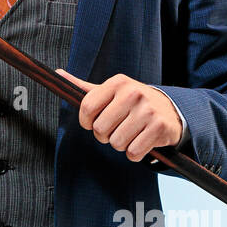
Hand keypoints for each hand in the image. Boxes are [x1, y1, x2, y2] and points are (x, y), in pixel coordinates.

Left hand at [55, 69, 182, 162]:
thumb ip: (84, 88)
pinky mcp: (159, 128)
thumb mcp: (110, 92)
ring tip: (129, 134)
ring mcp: (147, 110)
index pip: (87, 107)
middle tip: (115, 129)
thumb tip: (57, 73)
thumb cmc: (131, 103)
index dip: (86, 122)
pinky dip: (134, 153)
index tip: (92, 123)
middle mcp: (133, 93)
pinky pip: (133, 152)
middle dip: (104, 135)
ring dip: (120, 145)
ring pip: (116, 143)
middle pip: (100, 129)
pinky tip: (141, 141)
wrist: (169, 111)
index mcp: (118, 82)